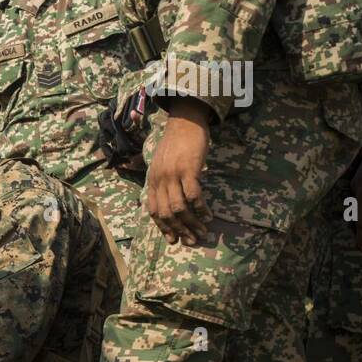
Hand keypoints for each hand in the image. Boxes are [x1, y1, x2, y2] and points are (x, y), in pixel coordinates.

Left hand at [145, 97, 211, 245]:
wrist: (184, 121)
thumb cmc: (176, 144)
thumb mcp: (161, 164)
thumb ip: (162, 181)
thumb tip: (168, 200)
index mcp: (152, 180)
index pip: (153, 210)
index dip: (163, 227)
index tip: (173, 239)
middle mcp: (159, 180)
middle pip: (166, 213)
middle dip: (179, 230)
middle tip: (191, 240)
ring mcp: (172, 175)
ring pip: (179, 208)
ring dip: (192, 223)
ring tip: (203, 231)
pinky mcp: (188, 169)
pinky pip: (193, 195)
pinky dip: (201, 208)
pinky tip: (208, 215)